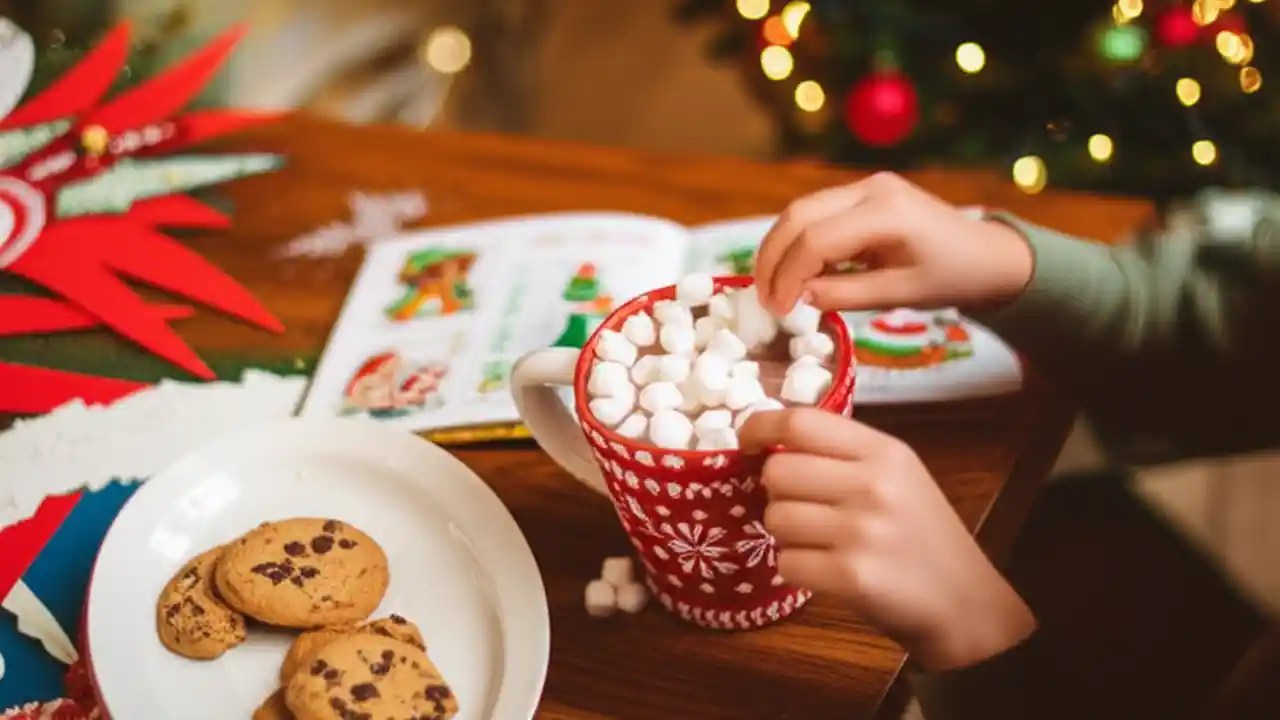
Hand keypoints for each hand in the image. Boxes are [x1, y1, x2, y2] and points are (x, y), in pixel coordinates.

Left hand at [739, 408, 1035, 669]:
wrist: (965, 604)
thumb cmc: (922, 536)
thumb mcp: (899, 476)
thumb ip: (844, 455)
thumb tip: (770, 443)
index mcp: (884, 452)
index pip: (801, 422)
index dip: (761, 427)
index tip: (747, 443)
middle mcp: (872, 484)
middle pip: (778, 472)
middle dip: (776, 493)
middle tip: (802, 509)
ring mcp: (862, 531)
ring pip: (775, 518)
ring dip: (786, 535)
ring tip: (820, 543)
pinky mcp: (851, 575)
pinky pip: (786, 562)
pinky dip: (796, 569)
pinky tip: (825, 571)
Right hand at [753, 172, 1033, 314]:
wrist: (987, 254)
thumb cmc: (951, 277)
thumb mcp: (900, 294)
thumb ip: (846, 294)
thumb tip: (798, 299)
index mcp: (886, 212)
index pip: (816, 239)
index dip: (788, 276)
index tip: (778, 311)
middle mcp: (871, 189)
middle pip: (798, 215)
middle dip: (772, 258)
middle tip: (764, 300)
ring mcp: (865, 187)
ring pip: (800, 211)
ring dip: (780, 249)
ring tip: (774, 289)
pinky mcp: (862, 194)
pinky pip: (815, 214)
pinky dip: (798, 242)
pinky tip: (797, 274)